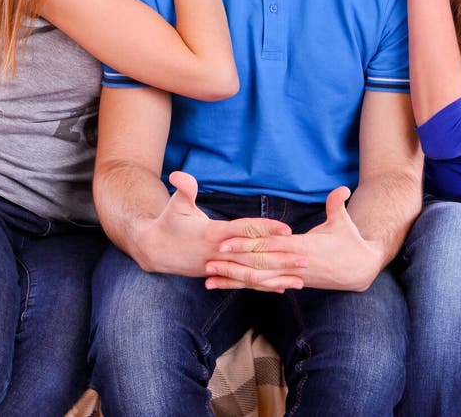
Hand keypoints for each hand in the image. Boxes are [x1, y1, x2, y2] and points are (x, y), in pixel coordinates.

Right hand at [134, 172, 296, 287]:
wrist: (154, 251)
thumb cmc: (169, 222)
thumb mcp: (175, 204)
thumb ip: (184, 189)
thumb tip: (179, 175)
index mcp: (213, 234)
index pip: (244, 231)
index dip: (265, 229)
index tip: (287, 230)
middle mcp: (220, 254)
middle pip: (255, 256)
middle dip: (281, 258)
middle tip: (306, 258)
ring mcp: (221, 267)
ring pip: (254, 274)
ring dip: (279, 276)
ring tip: (302, 278)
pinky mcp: (221, 274)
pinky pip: (246, 281)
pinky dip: (265, 284)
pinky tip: (284, 286)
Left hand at [205, 186, 382, 292]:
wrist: (360, 270)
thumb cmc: (352, 242)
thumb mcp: (345, 221)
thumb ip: (338, 204)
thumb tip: (343, 188)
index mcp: (303, 248)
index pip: (269, 246)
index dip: (247, 244)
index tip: (226, 243)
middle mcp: (293, 265)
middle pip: (258, 265)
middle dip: (232, 264)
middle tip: (208, 261)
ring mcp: (292, 276)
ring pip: (258, 280)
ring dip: (234, 279)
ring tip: (210, 279)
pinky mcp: (291, 281)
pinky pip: (265, 285)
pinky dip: (246, 286)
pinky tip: (228, 286)